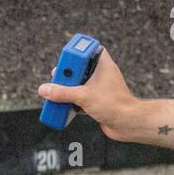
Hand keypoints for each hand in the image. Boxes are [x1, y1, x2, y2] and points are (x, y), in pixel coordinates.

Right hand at [37, 48, 173, 149]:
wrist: (127, 124)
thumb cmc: (115, 105)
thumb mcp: (83, 96)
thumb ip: (62, 92)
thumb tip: (46, 90)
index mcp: (103, 65)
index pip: (90, 50)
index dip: (77, 52)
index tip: (65, 58)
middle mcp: (102, 75)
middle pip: (80, 68)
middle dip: (67, 74)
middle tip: (57, 78)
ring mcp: (100, 88)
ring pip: (80, 84)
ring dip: (68, 89)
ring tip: (57, 92)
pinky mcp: (98, 101)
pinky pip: (81, 97)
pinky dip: (73, 101)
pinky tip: (65, 106)